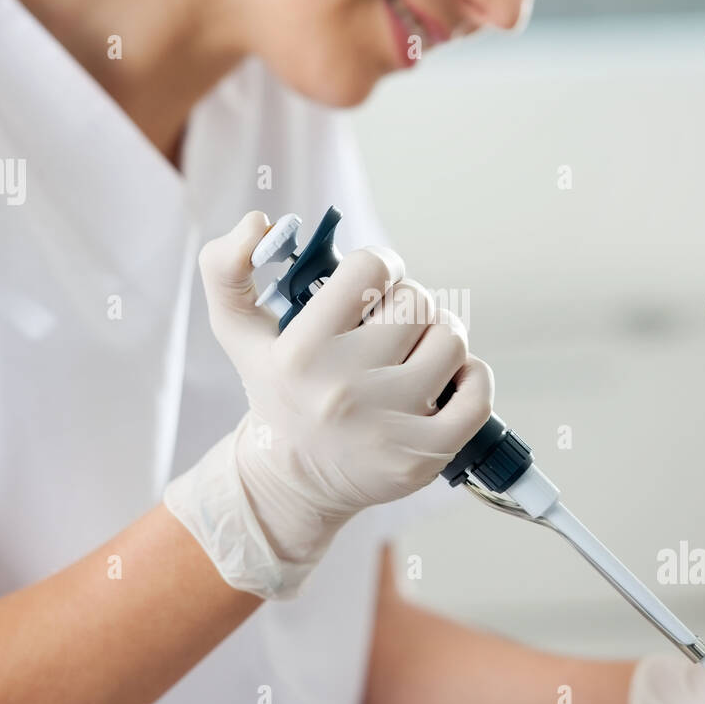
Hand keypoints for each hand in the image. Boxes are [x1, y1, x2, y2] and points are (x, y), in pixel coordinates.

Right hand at [198, 211, 493, 570]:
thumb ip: (226, 269)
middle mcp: (343, 389)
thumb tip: (256, 221)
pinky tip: (450, 379)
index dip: (380, 265)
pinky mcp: (424, 455)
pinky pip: (477, 394)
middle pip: (416, 301)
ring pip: (451, 340)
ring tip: (416, 353)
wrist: (292, 482)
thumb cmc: (276, 393)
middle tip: (392, 324)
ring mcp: (388, 425)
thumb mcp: (238, 333)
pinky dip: (474, 376)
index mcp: (300, 353)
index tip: (373, 284)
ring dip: (441, 336)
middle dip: (409, 303)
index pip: (371, 267)